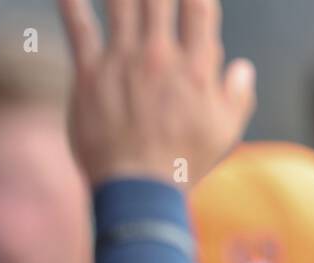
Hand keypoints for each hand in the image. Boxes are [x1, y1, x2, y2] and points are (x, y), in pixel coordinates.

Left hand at [57, 0, 255, 188]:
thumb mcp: (225, 132)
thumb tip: (241, 67)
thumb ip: (237, 95)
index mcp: (196, 65)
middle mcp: (160, 55)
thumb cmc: (182, 165)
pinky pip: (79, 28)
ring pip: (121, 1)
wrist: (137, 191)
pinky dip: (72, 3)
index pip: (200, 4)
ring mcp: (123, 62)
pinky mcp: (89, 76)